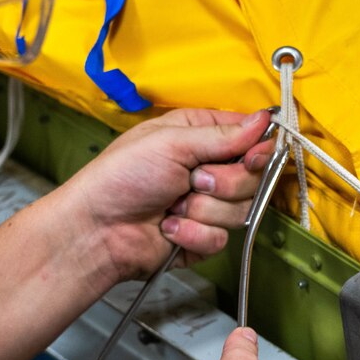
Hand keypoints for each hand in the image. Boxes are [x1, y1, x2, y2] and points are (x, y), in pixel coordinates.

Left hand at [61, 108, 273, 283]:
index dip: (257, 148)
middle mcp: (207, 169)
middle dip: (222, 183)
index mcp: (200, 137)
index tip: (250, 156)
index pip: (250, 138)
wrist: (97, 230)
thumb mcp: (171, 143)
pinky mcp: (202, 237)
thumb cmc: (120, 178)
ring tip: (172, 205)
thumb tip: (262, 120)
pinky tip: (168, 228)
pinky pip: (221, 239)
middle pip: (252, 177)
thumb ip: (221, 135)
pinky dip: (193, 234)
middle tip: (192, 181)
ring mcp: (206, 205)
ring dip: (203, 210)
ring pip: (240, 210)